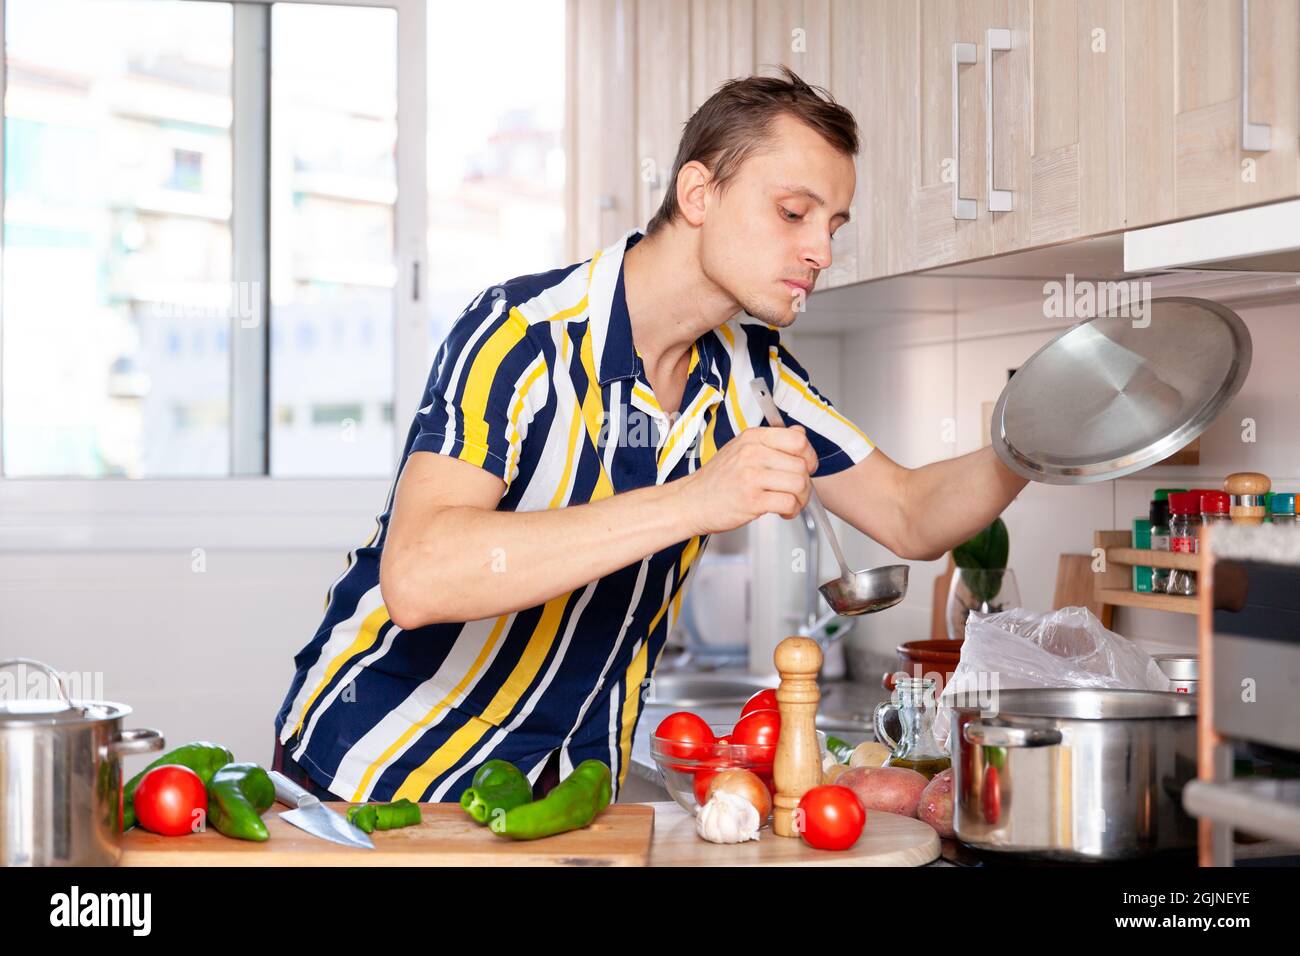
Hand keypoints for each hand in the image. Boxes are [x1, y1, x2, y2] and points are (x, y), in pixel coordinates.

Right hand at [679, 425, 818, 534]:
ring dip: (801, 498)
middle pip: (802, 465)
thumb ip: (771, 442)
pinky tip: (782, 511)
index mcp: (752, 438)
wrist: (690, 502)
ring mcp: (752, 476)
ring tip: (789, 502)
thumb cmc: (715, 480)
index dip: (808, 455)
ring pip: (799, 484)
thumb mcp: (741, 449)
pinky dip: (792, 511)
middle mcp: (752, 454)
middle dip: (805, 482)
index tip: (805, 466)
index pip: (798, 440)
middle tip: (795, 491)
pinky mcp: (752, 500)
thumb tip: (799, 434)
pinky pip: (789, 503)